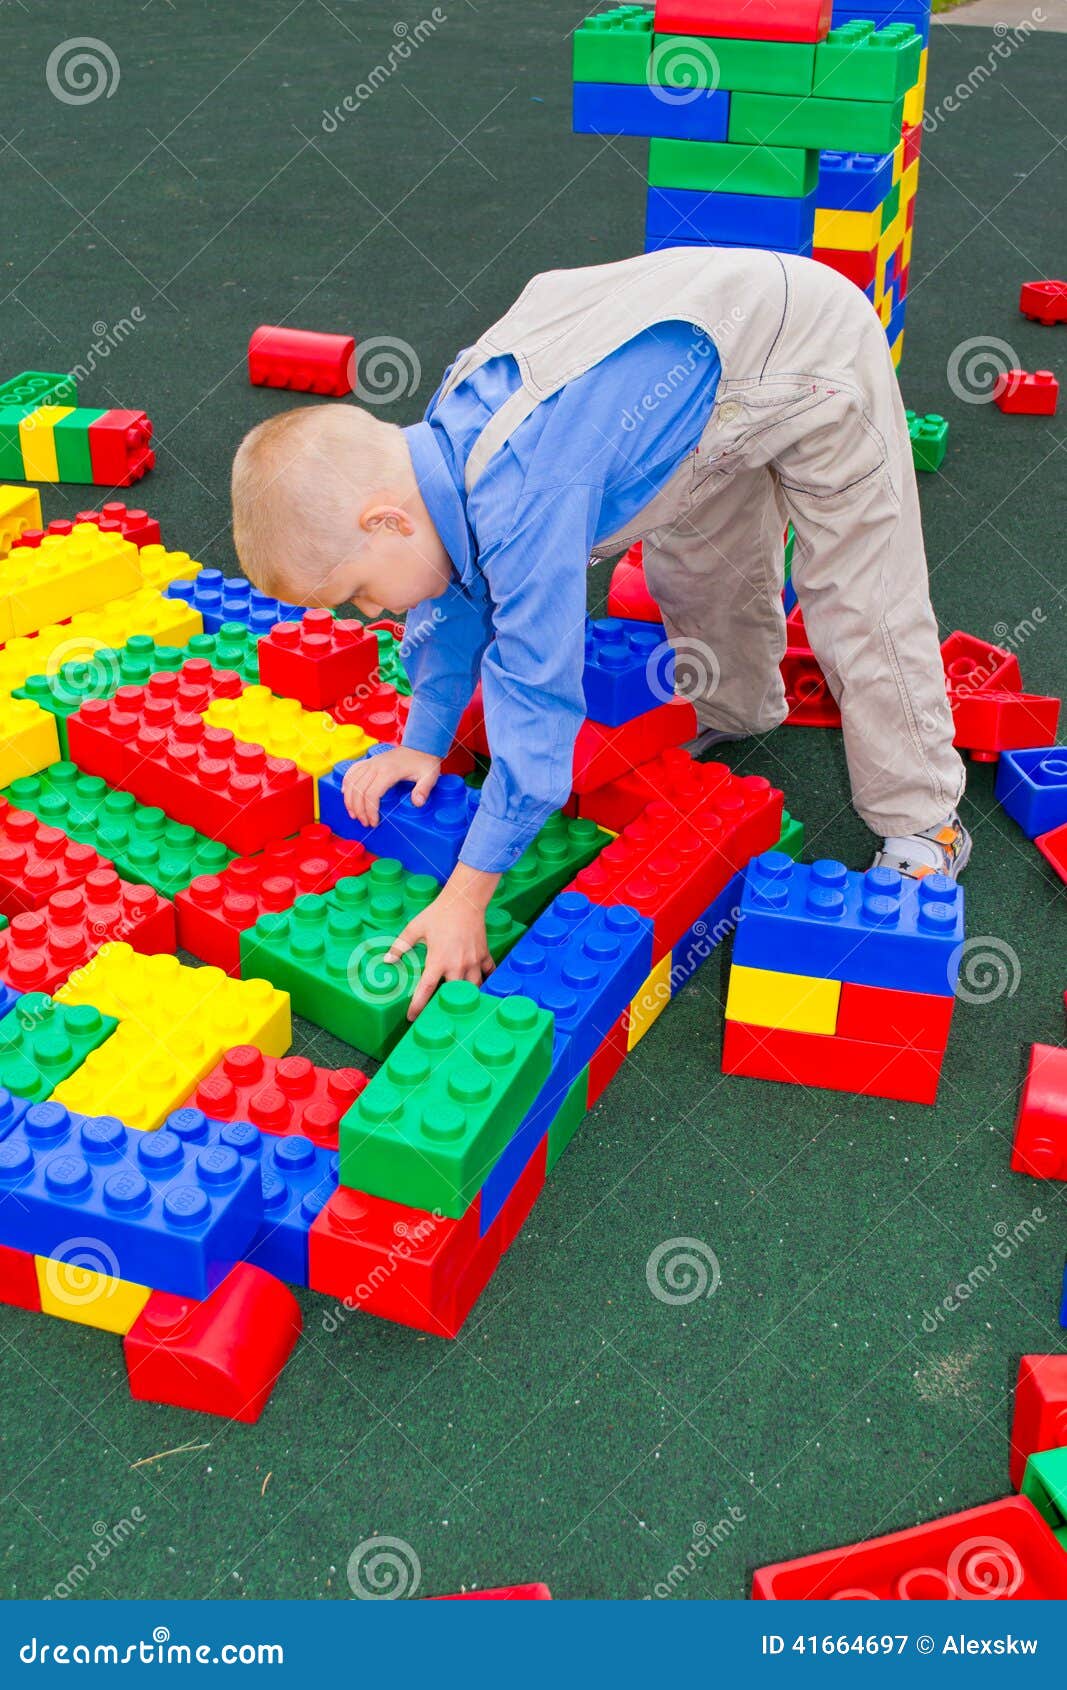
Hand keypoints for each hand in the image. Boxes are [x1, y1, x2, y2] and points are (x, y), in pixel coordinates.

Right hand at [342, 746, 440, 828]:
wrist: (420, 745)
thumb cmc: (424, 761)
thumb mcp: (430, 776)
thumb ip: (424, 789)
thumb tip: (417, 803)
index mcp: (389, 771)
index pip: (372, 794)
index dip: (370, 810)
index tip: (374, 822)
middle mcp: (376, 765)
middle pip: (359, 790)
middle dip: (359, 810)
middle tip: (364, 822)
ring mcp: (371, 762)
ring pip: (351, 781)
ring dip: (349, 799)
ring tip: (353, 814)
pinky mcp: (369, 761)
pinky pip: (352, 771)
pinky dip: (346, 782)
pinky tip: (345, 793)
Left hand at [386, 867, 499, 1018]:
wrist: (465, 900)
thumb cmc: (439, 914)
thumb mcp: (415, 928)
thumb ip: (400, 945)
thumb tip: (388, 960)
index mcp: (438, 960)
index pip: (426, 990)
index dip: (418, 1006)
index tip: (412, 1018)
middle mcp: (457, 965)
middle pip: (453, 994)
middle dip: (445, 1005)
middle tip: (437, 1013)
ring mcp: (473, 961)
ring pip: (473, 988)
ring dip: (466, 996)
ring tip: (459, 1004)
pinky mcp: (484, 955)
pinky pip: (488, 973)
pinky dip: (486, 980)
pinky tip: (481, 985)